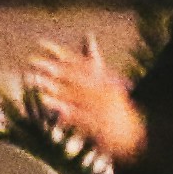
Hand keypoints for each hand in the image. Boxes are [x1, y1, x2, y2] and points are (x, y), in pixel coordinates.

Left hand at [26, 40, 145, 165]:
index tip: (42, 44)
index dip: (61, 53)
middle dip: (54, 68)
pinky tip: (48, 104)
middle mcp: (106, 92)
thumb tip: (87, 35)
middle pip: (76, 77)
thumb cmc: (119, 109)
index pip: (81, 63)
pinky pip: (78, 115)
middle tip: (34, 60)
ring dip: (55, 87)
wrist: (139, 137)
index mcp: (107, 80)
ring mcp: (103, 108)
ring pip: (75, 95)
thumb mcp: (110, 82)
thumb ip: (95, 61)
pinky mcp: (100, 125)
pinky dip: (62, 108)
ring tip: (35, 80)